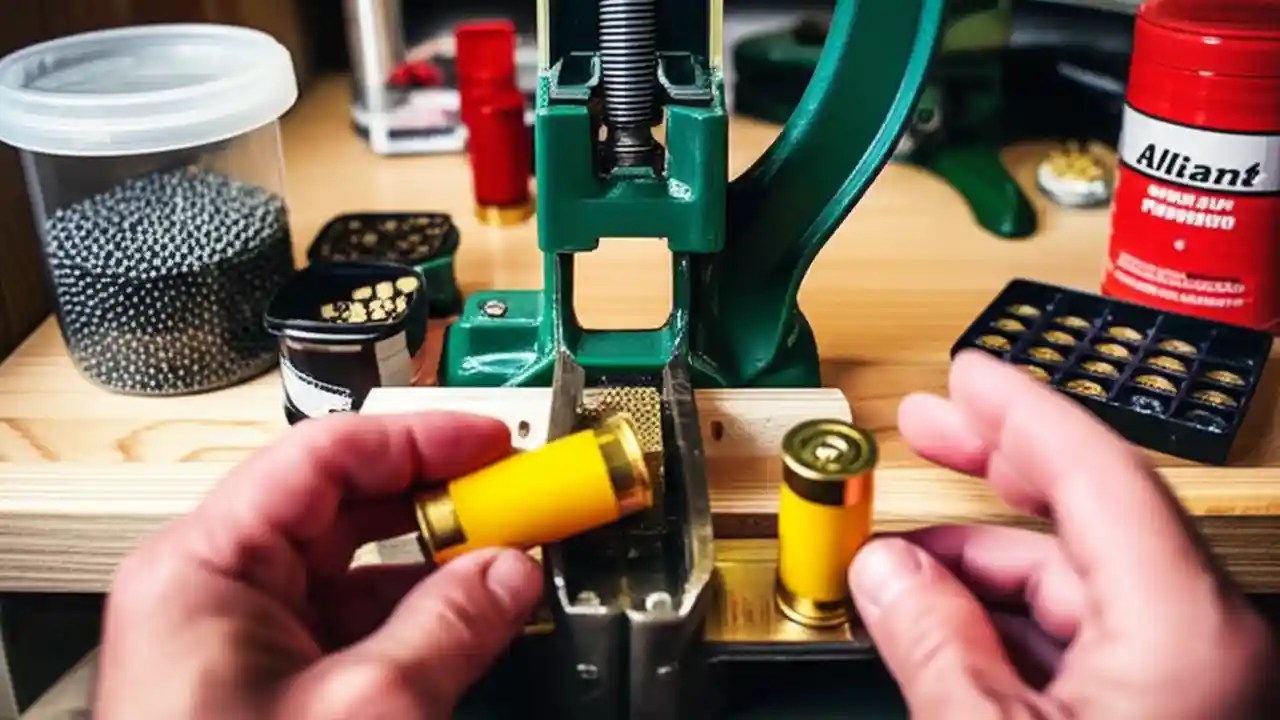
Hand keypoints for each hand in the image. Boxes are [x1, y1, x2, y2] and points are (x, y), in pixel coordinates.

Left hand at [95, 413, 542, 718]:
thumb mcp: (366, 710)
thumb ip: (450, 627)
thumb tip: (510, 574)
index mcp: (204, 569)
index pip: (322, 457)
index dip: (419, 439)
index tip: (491, 444)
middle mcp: (213, 590)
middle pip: (338, 506)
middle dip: (433, 499)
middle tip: (511, 496)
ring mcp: (238, 637)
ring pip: (349, 565)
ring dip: (431, 561)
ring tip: (503, 559)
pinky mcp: (265, 680)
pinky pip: (349, 619)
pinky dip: (412, 614)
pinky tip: (467, 618)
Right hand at [850, 350, 1278, 718]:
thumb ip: (934, 643)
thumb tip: (888, 572)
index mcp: (1183, 631)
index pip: (1098, 473)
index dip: (1021, 411)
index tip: (967, 375)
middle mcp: (1208, 643)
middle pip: (1093, 515)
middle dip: (997, 466)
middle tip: (928, 426)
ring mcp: (1198, 682)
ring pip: (1082, 586)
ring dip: (985, 563)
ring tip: (905, 559)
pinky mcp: (1177, 713)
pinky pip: (1091, 640)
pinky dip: (1014, 621)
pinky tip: (948, 621)